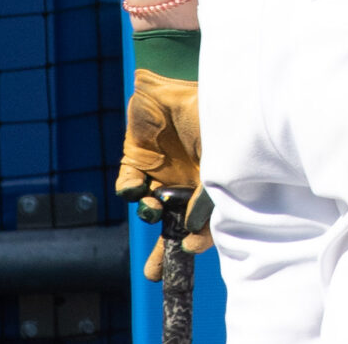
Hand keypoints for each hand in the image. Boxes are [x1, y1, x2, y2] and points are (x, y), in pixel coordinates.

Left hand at [117, 66, 214, 277]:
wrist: (178, 72)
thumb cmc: (210, 107)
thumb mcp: (220, 150)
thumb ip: (209, 190)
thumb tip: (193, 228)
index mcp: (212, 178)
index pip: (206, 217)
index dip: (199, 237)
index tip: (189, 246)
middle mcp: (187, 180)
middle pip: (174, 224)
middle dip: (165, 253)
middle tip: (154, 275)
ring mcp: (161, 171)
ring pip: (148, 210)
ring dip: (147, 216)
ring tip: (150, 210)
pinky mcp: (135, 159)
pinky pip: (127, 186)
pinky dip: (129, 192)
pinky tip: (137, 189)